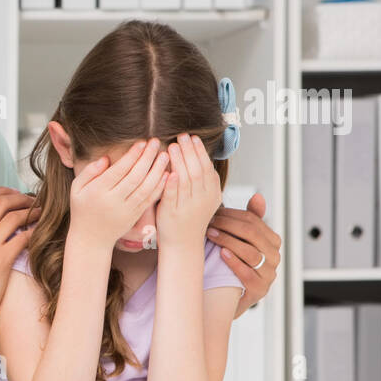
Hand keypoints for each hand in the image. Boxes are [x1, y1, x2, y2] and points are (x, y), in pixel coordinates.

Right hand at [0, 187, 41, 327]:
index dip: (4, 191)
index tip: (16, 194)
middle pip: (1, 201)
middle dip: (21, 198)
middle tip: (33, 202)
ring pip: (14, 216)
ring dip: (32, 212)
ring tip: (42, 214)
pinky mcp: (0, 260)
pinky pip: (23, 236)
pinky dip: (35, 231)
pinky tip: (41, 232)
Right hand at [67, 137, 168, 250]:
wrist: (91, 239)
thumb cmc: (82, 209)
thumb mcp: (77, 189)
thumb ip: (89, 172)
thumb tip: (106, 158)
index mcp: (98, 191)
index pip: (118, 170)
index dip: (131, 156)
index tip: (141, 142)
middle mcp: (113, 201)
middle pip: (135, 177)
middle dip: (147, 158)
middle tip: (156, 143)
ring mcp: (126, 210)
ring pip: (145, 188)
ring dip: (157, 170)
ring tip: (165, 155)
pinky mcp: (135, 216)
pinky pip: (149, 200)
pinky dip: (159, 187)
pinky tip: (167, 174)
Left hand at [154, 133, 222, 248]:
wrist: (183, 243)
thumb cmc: (191, 217)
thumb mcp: (205, 198)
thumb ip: (205, 179)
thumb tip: (200, 154)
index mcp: (212, 194)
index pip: (207, 167)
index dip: (200, 151)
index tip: (193, 137)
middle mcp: (202, 200)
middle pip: (197, 170)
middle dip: (189, 151)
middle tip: (182, 136)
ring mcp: (187, 207)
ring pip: (185, 180)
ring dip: (179, 161)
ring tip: (172, 147)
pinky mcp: (172, 213)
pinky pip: (172, 195)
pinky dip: (171, 183)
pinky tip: (168, 171)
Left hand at [206, 192, 281, 316]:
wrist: (227, 298)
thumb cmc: (235, 264)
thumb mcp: (242, 241)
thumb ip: (252, 219)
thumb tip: (258, 196)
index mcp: (272, 241)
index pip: (254, 221)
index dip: (233, 215)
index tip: (214, 212)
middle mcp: (274, 257)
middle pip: (253, 235)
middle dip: (229, 226)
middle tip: (209, 222)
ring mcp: (269, 275)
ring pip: (251, 253)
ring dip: (228, 241)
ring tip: (211, 235)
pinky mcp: (260, 290)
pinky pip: (248, 274)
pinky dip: (234, 263)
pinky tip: (221, 254)